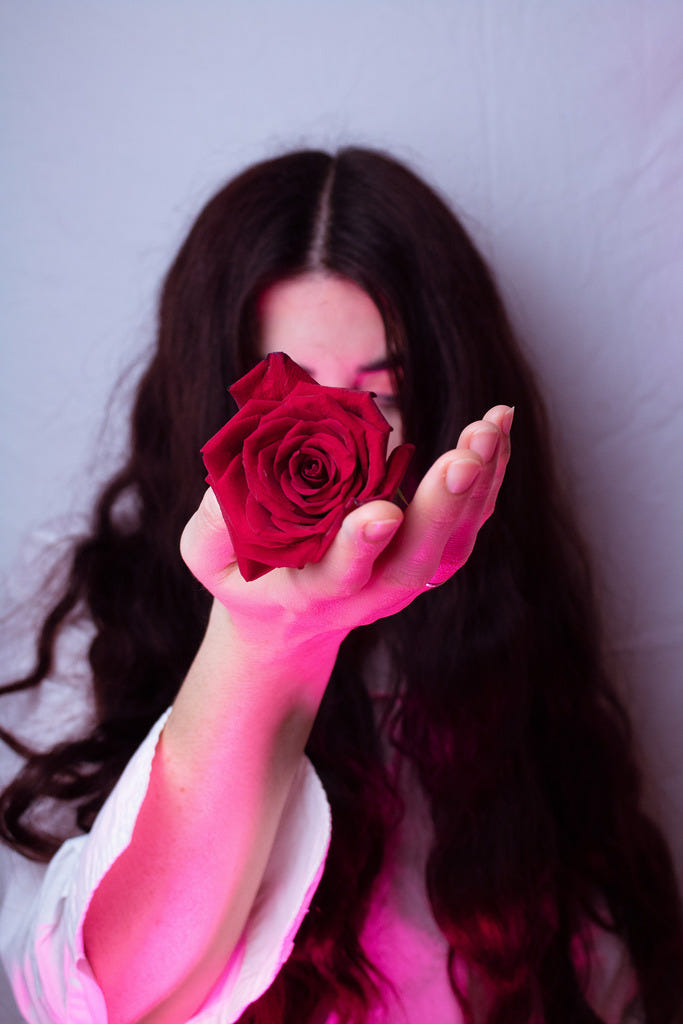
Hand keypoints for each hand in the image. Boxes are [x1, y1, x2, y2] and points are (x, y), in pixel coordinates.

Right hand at [180, 405, 511, 647]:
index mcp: (310, 593)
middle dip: (442, 507)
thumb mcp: (209, 555)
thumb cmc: (246, 577)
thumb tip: (230, 484)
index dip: (360, 546)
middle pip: (415, 559)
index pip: (339, 575)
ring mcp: (404, 578)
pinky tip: (496, 432)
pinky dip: (488, 477)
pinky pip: (468, 524)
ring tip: (491, 426)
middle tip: (464, 457)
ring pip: (452, 543)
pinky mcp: (428, 559)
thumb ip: (214, 523)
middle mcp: (368, 592)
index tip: (381, 513)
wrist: (289, 622)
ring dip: (477, 485)